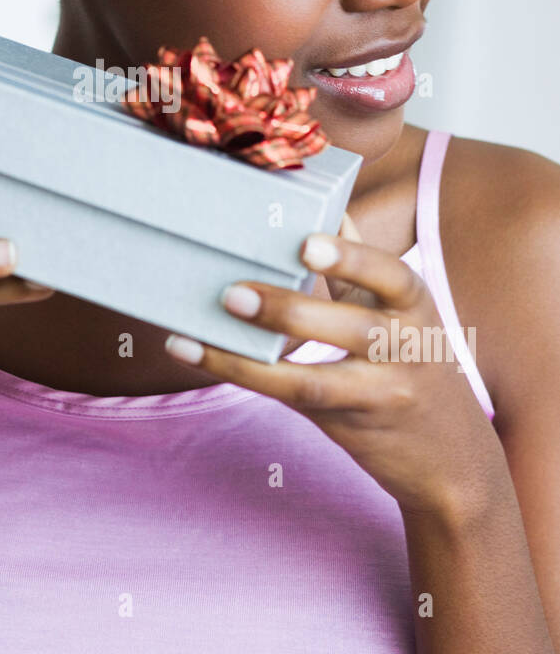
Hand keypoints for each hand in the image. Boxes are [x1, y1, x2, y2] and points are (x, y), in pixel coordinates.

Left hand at [165, 227, 504, 520]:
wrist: (452, 456)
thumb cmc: (412, 361)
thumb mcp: (399, 309)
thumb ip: (361, 263)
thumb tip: (332, 198)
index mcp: (414, 304)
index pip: (390, 275)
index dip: (350, 258)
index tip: (306, 244)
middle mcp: (406, 348)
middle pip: (353, 329)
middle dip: (290, 310)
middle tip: (233, 292)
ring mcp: (382, 393)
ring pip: (317, 379)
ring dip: (254, 357)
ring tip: (202, 331)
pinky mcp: (354, 425)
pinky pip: (295, 401)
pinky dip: (246, 377)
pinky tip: (201, 354)